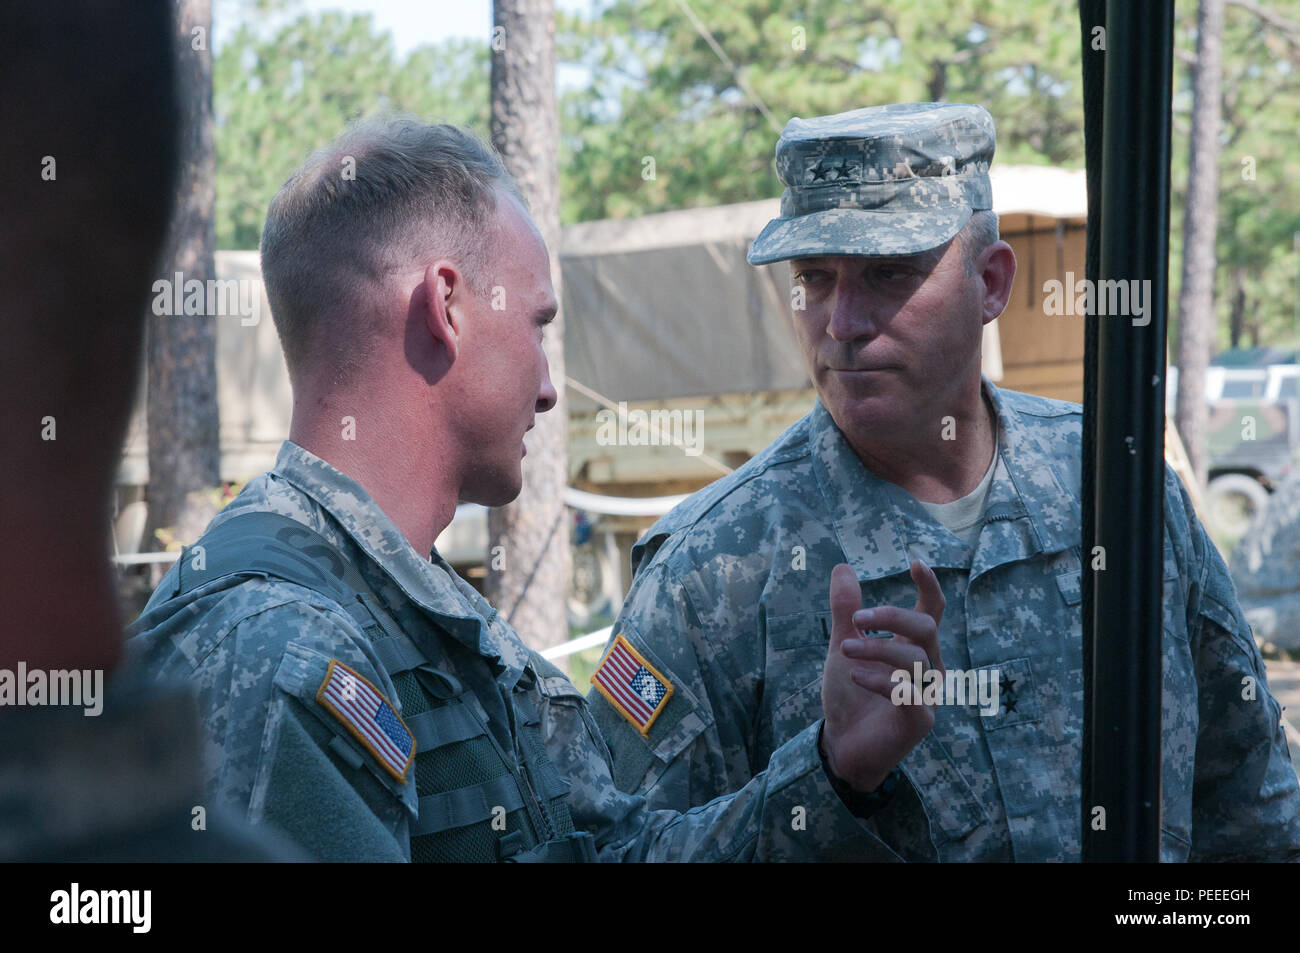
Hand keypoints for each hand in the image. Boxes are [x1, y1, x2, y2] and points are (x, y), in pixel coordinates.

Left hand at [820, 559, 946, 791]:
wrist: (842, 744)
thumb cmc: (850, 694)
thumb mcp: (843, 645)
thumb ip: (845, 610)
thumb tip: (842, 567)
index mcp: (911, 645)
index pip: (931, 610)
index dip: (929, 586)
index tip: (916, 563)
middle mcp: (926, 666)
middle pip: (926, 628)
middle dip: (891, 617)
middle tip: (855, 618)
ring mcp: (927, 694)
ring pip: (915, 657)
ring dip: (876, 648)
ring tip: (844, 649)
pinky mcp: (920, 720)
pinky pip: (909, 693)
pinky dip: (881, 681)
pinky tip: (856, 677)